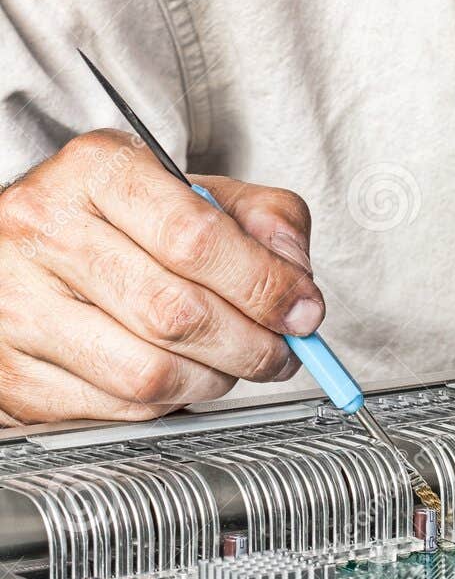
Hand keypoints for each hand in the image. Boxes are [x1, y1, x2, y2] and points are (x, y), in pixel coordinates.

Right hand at [0, 130, 324, 422]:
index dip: (263, 284)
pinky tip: (179, 377)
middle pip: (176, 312)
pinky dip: (169, 403)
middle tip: (281, 350)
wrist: (24, 243)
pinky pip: (117, 409)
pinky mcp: (14, 372)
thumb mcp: (191, 188)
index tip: (302, 309)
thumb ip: (261, 216)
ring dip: (214, 380)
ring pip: (148, 371)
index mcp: (96, 170)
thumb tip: (296, 278)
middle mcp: (46, 230)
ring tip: (231, 363)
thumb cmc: (116, 218)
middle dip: (251, 344)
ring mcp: (19, 304)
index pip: (195, 237)